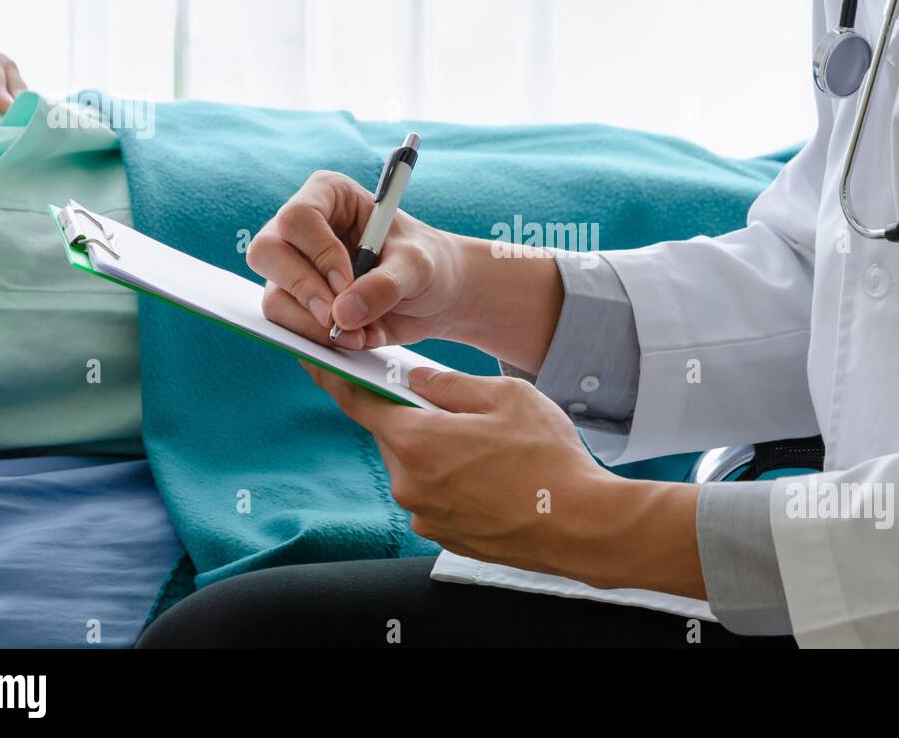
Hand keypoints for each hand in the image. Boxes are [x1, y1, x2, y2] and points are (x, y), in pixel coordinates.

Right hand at [247, 170, 469, 350]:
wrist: (433, 296)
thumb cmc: (426, 264)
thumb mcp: (416, 268)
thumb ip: (383, 286)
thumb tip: (342, 314)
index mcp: (328, 195)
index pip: (298, 218)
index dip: (318, 253)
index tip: (346, 280)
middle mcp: (301, 229)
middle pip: (267, 253)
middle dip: (303, 290)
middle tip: (337, 317)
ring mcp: (294, 267)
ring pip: (274, 297)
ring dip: (314, 325)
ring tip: (359, 335)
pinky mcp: (297, 303)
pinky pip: (287, 325)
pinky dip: (319, 340)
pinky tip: (355, 338)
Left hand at [302, 363, 706, 597]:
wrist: (581, 525)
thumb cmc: (548, 458)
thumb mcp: (505, 397)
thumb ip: (451, 385)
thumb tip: (416, 381)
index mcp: (416, 442)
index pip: (357, 403)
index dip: (334, 378)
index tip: (316, 362)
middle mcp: (409, 483)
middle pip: (394, 436)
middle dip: (417, 418)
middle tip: (460, 409)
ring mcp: (426, 516)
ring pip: (416, 467)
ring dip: (439, 452)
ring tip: (490, 449)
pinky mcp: (445, 537)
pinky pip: (436, 496)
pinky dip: (453, 481)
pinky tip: (493, 477)